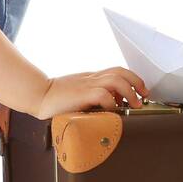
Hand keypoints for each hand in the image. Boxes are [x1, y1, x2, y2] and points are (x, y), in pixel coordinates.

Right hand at [33, 68, 148, 117]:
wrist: (38, 95)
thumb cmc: (58, 99)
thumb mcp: (80, 94)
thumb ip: (94, 97)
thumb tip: (113, 105)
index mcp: (92, 78)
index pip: (117, 71)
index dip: (133, 79)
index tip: (141, 91)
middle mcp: (92, 78)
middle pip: (121, 71)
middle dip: (137, 82)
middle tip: (144, 97)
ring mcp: (87, 85)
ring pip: (116, 80)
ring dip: (130, 92)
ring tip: (134, 105)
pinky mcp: (81, 94)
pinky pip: (103, 94)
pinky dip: (112, 102)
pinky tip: (112, 110)